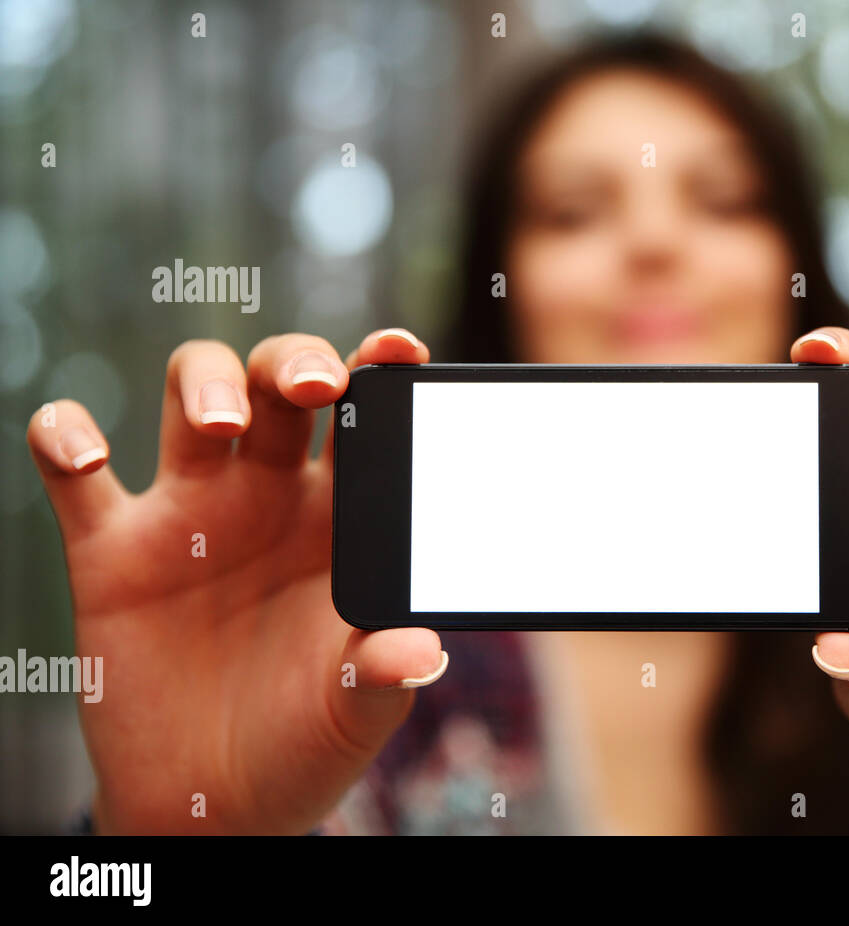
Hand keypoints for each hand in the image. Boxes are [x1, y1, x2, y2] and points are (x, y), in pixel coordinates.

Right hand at [28, 328, 445, 833]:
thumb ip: (385, 674)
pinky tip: (84, 451)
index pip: (365, 418)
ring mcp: (189, 514)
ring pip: (192, 396)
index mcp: (341, 517)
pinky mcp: (111, 551)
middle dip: (293, 361)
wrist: (213, 802)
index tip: (399, 349)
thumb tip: (423, 654)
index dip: (379, 370)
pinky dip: (65, 439)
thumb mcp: (356, 712)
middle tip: (315, 386)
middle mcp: (268, 496)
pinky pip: (74, 474)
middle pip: (277, 382)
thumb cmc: (303, 742)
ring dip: (206, 383)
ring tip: (222, 425)